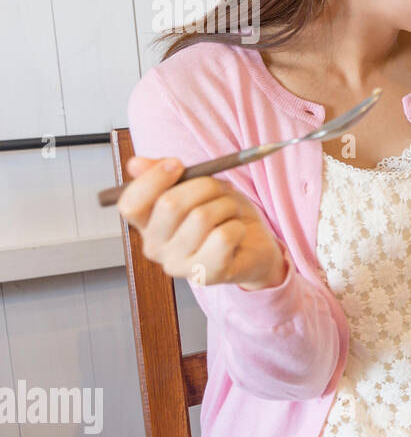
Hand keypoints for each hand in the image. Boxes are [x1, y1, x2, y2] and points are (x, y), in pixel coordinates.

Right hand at [117, 156, 287, 290]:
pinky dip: (237, 226)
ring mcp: (179, 264)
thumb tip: (135, 164)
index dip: (152, 180)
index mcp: (146, 225)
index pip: (130, 204)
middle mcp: (155, 248)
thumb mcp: (195, 188)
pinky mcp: (208, 273)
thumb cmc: (221, 216)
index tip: (177, 164)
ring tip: (231, 213)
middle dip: (204, 186)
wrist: (254, 246)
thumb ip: (166, 175)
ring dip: (226, 205)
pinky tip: (237, 232)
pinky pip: (223, 236)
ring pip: (202, 216)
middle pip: (169, 204)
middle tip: (220, 189)